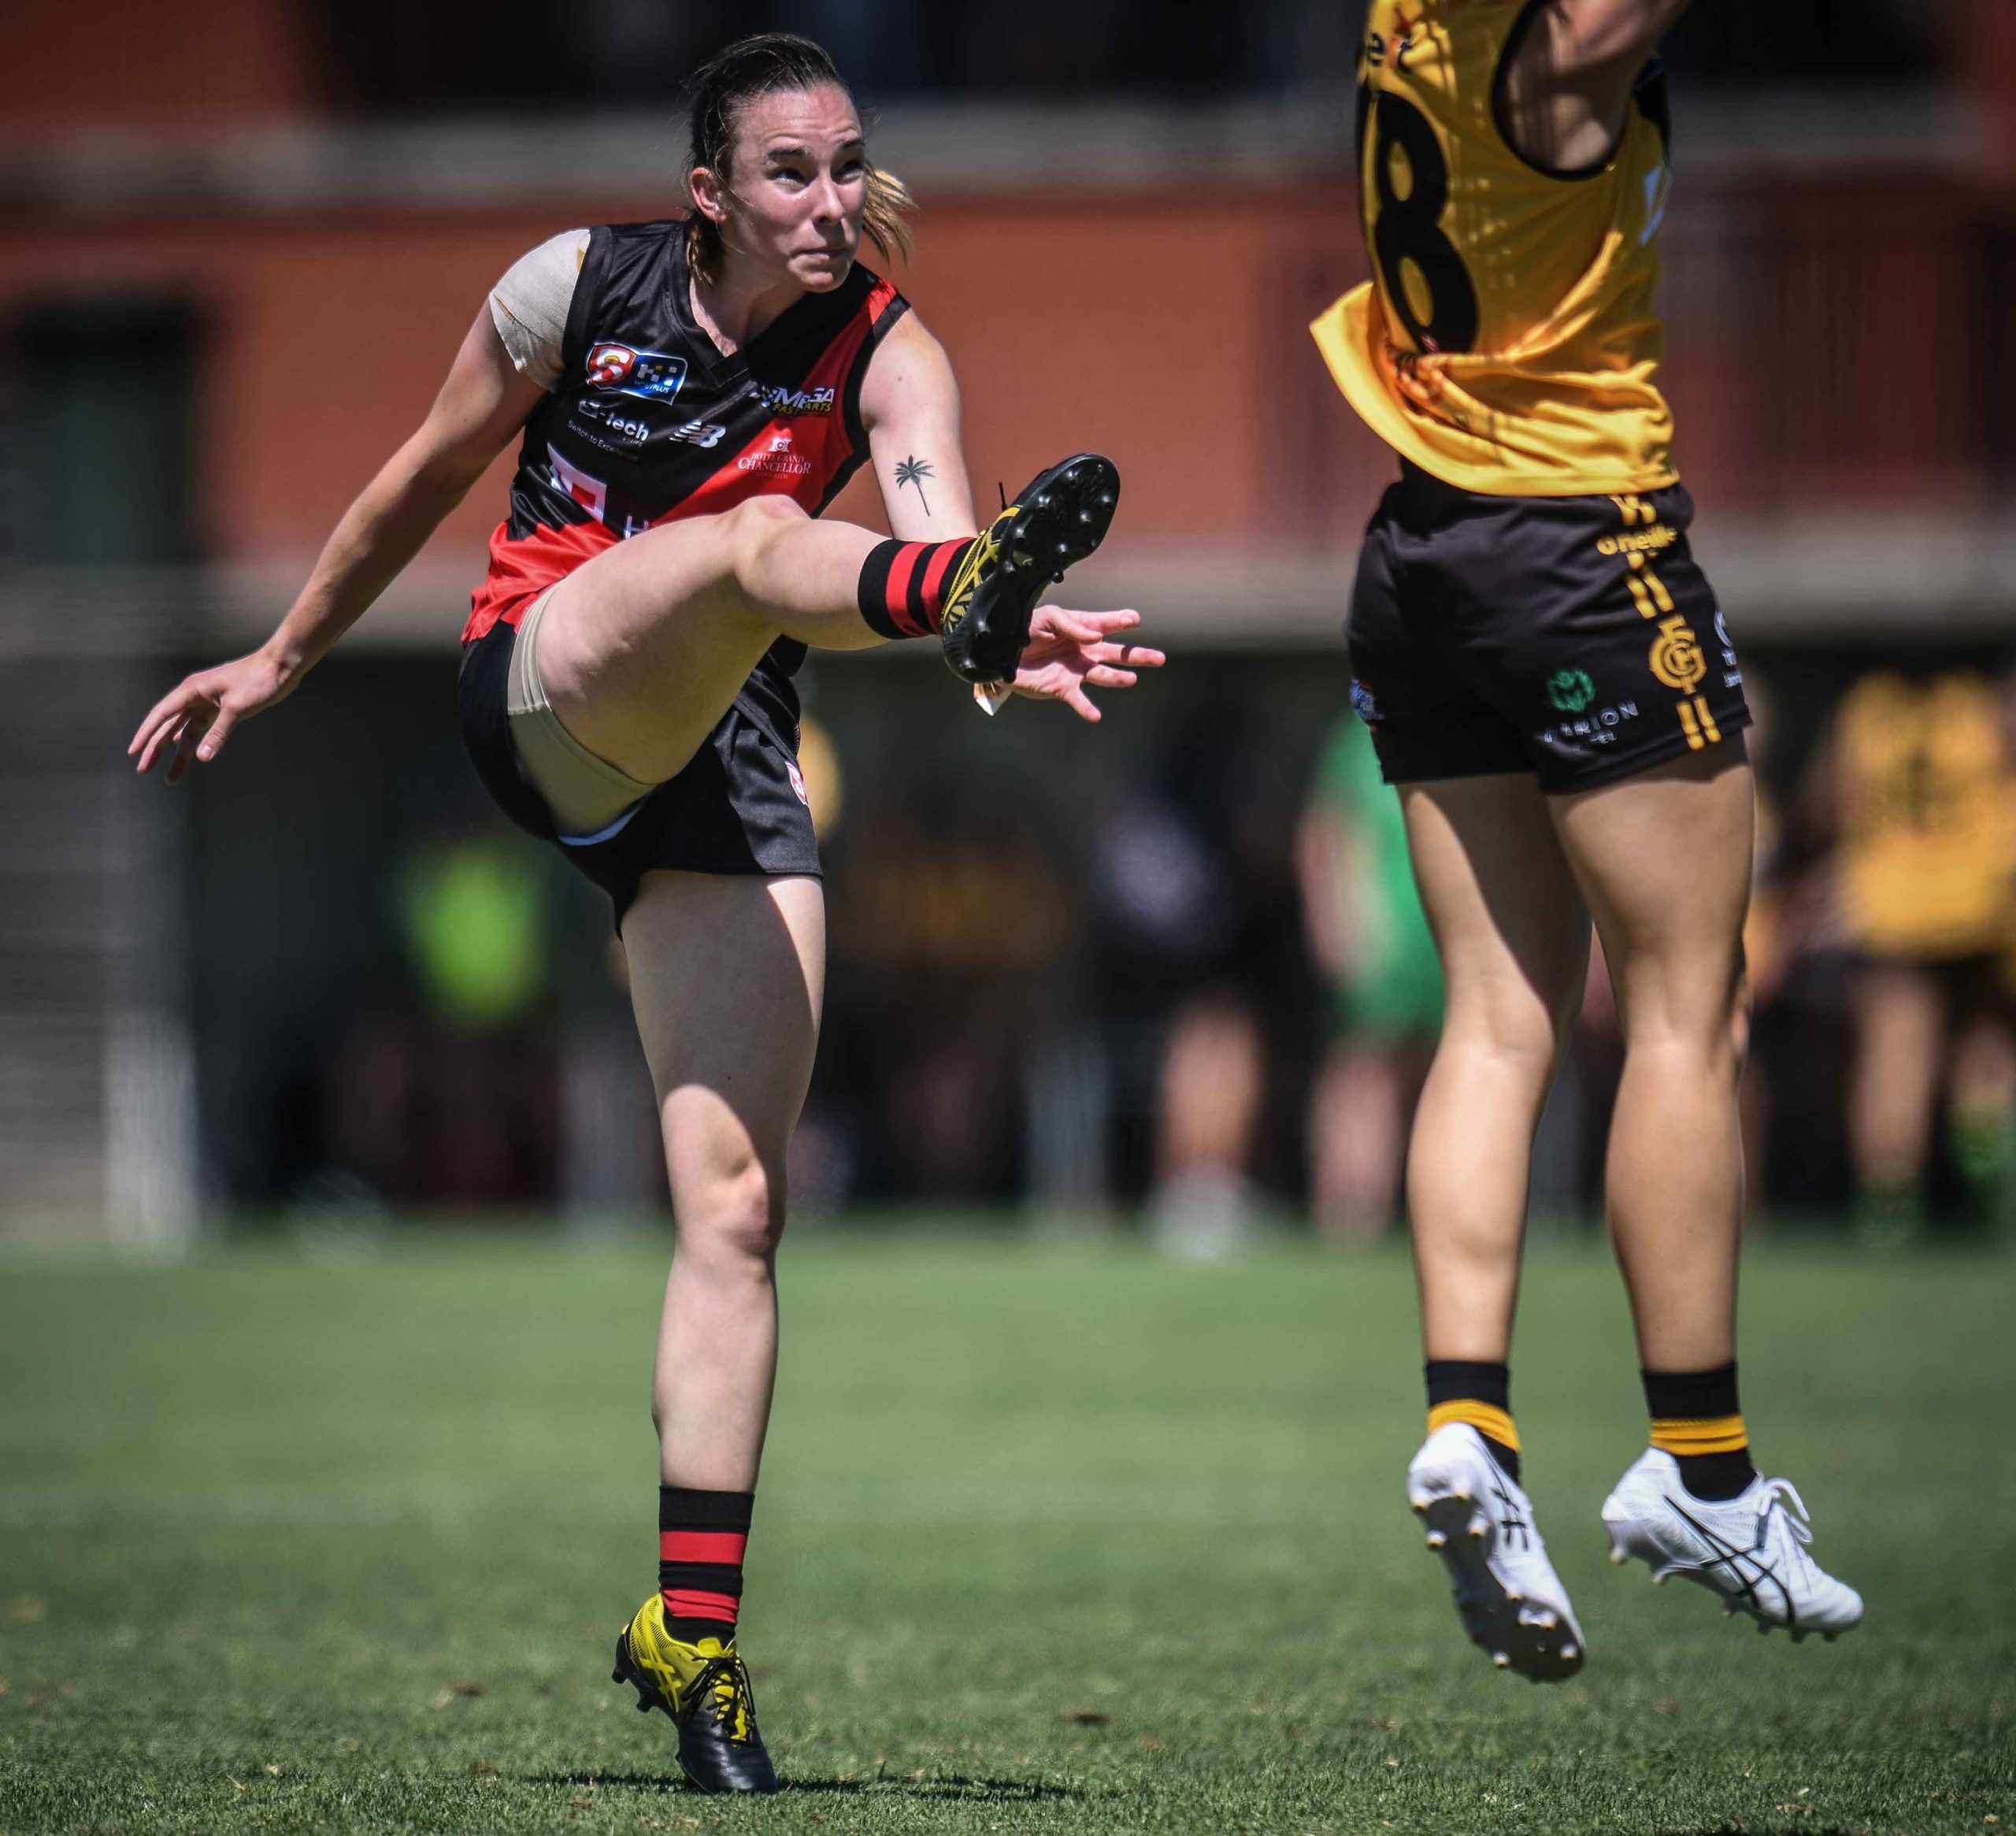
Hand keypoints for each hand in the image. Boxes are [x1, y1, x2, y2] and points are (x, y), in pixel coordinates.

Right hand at [129, 647, 298, 782]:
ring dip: (179, 753)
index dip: (145, 735)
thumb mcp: (237, 708)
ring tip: (170, 777)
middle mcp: (195, 696)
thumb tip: (201, 757)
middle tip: (144, 771)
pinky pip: (202, 728)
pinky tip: (188, 753)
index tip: (133, 752)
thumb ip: (218, 733)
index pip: (161, 715)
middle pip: (169, 727)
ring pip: (187, 731)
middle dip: (156, 750)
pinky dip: (194, 741)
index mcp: (192, 690)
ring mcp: (209, 702)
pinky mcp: (223, 708)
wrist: (281, 666)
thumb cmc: (258, 680)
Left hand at [1007, 607, 1163, 722]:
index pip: (1106, 624)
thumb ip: (1072, 625)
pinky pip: (1079, 699)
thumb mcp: (1047, 617)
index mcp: (1082, 629)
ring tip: (1131, 679)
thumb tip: (1096, 637)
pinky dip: (1087, 708)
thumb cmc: (1025, 629)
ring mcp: (1076, 670)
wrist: (1001, 652)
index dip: (1120, 621)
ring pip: (1103, 675)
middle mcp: (1085, 650)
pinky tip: (1096, 715)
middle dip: (1137, 655)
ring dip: (1117, 678)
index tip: (1134, 620)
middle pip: (1116, 653)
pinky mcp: (1063, 688)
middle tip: (1159, 658)